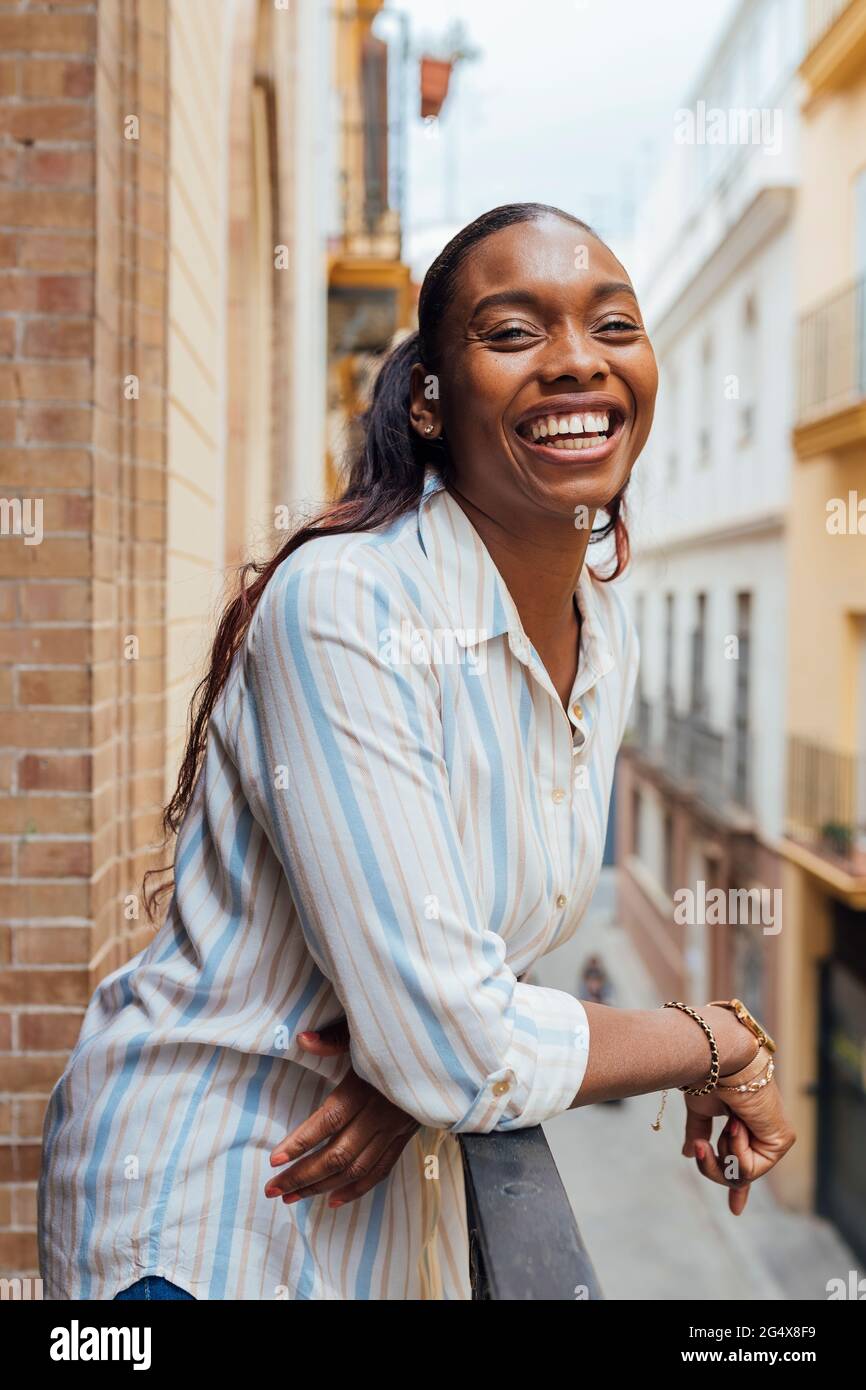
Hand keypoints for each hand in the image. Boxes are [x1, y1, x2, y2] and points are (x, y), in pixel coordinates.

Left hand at [264, 1022, 419, 1207]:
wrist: (443, 1052)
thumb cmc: (398, 1036)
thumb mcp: (365, 1030)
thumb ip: (333, 1039)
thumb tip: (301, 1039)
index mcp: (366, 1086)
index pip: (329, 1121)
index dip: (301, 1142)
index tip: (275, 1159)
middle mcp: (380, 1114)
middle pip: (338, 1154)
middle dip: (303, 1174)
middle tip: (273, 1189)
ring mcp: (394, 1130)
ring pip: (355, 1168)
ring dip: (322, 1187)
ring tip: (291, 1197)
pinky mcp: (404, 1137)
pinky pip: (380, 1170)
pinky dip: (356, 1189)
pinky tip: (333, 1200)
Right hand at [682, 1063, 795, 1214]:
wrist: (719, 1061)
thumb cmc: (708, 1076)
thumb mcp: (700, 1111)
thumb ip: (698, 1132)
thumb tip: (689, 1152)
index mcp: (744, 1125)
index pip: (743, 1164)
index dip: (738, 1190)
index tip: (736, 1211)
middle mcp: (761, 1132)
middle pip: (735, 1175)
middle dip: (713, 1168)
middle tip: (701, 1149)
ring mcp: (773, 1136)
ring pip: (742, 1176)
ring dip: (723, 1156)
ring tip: (725, 1126)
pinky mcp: (782, 1139)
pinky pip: (751, 1168)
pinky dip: (737, 1150)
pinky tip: (736, 1126)